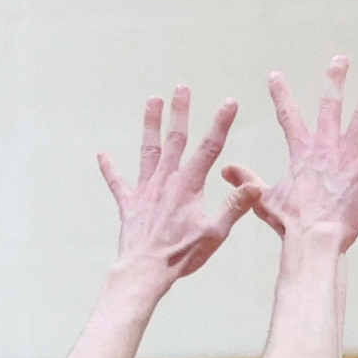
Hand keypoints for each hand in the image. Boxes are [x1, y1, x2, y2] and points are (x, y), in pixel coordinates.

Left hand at [99, 87, 259, 285]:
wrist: (145, 270)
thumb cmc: (181, 254)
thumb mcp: (215, 233)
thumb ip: (234, 206)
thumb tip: (255, 186)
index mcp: (189, 185)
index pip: (209, 148)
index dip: (221, 123)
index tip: (229, 102)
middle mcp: (166, 180)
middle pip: (175, 139)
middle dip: (180, 112)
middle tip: (182, 87)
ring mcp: (145, 190)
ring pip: (148, 150)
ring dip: (150, 125)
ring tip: (152, 101)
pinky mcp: (129, 204)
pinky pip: (117, 183)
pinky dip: (110, 169)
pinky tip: (102, 154)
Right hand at [222, 56, 357, 252]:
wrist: (316, 237)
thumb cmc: (291, 223)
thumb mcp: (264, 198)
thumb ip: (248, 180)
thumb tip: (226, 169)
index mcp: (301, 151)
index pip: (288, 115)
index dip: (281, 95)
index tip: (276, 77)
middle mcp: (325, 144)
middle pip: (331, 104)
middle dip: (334, 80)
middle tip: (340, 59)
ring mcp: (348, 153)